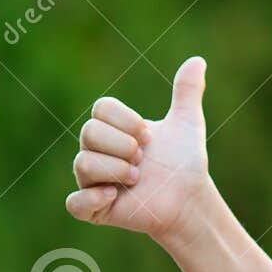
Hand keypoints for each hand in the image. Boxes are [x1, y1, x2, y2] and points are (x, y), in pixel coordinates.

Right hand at [65, 55, 215, 248]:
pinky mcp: (95, 210)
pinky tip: (115, 195)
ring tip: (137, 178)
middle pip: (89, 132)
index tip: (149, 136)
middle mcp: (98, 153)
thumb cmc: (184, 163)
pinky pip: (74, 203)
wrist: (190, 200)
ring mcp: (94, 182)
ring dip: (114, 168)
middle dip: (122, 144)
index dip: (126, 120)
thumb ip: (187, 93)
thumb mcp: (187, 124)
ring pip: (82, 164)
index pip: (101, 109)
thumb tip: (197, 61)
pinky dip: (91, 197)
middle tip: (143, 159)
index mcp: (114, 130)